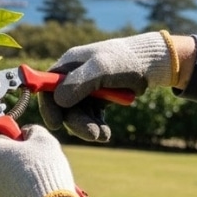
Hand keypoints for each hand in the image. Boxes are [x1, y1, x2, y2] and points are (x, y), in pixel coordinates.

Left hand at [0, 125, 85, 196]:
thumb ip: (32, 131)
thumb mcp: (44, 141)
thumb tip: (26, 132)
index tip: (19, 139)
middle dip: (13, 159)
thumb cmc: (45, 173)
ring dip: (16, 179)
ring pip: (3, 181)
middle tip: (34, 162)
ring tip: (38, 183)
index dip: (5, 136)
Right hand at [38, 31, 175, 141]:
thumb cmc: (123, 60)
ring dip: (88, 127)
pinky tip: (106, 133)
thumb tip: (58, 100)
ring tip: (103, 136)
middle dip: (76, 122)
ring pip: (78, 114)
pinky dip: (97, 126)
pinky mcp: (98, 99)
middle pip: (64, 105)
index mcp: (67, 66)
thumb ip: (79, 82)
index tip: (55, 124)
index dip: (48, 106)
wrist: (148, 64)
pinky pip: (91, 117)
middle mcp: (72, 78)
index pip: (47, 87)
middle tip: (92, 135)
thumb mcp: (101, 68)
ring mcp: (85, 90)